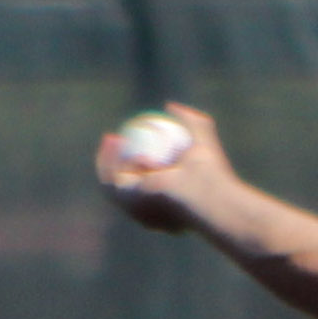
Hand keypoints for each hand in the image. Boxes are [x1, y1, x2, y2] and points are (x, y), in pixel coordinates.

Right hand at [96, 102, 230, 232]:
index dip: (127, 158)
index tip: (126, 136)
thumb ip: (190, 120)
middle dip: (109, 162)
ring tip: (112, 139)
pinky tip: (115, 142)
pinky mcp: (130, 205)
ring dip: (106, 161)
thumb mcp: (201, 137)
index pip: (139, 179)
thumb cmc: (211, 170)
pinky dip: (111, 162)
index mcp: (165, 200)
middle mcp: (150, 211)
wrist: (209, 191)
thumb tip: (170, 107)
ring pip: (111, 185)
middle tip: (114, 139)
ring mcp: (139, 212)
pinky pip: (112, 181)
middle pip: (120, 185)